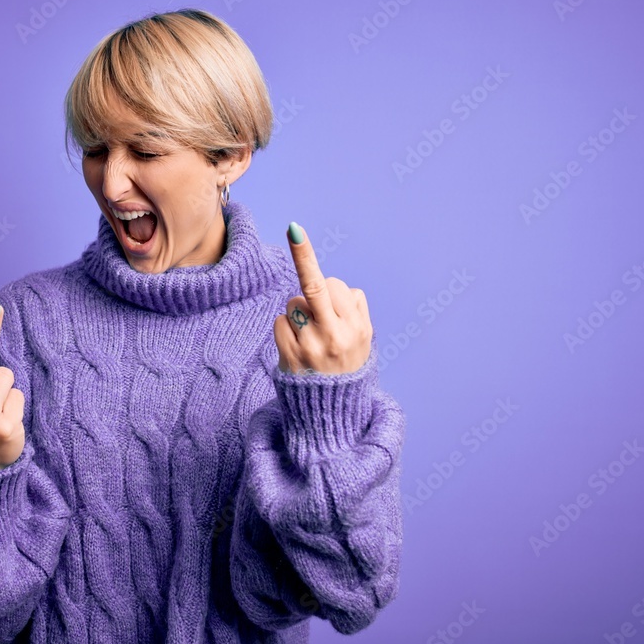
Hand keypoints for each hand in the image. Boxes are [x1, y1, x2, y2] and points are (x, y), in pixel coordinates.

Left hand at [274, 222, 372, 374]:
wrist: (331, 412)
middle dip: (304, 259)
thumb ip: (353, 310)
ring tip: (310, 336)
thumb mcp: (363, 339)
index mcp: (357, 328)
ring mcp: (310, 346)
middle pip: (315, 288)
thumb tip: (333, 284)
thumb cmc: (346, 365)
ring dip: (298, 312)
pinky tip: (297, 345)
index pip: (336, 286)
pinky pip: (280, 321)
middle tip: (296, 234)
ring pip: (294, 303)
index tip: (296, 231)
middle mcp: (335, 336)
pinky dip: (285, 327)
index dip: (328, 284)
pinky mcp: (290, 356)